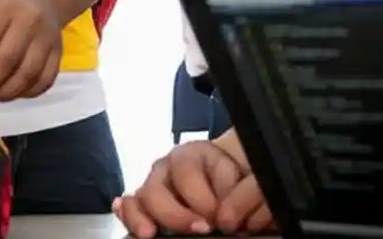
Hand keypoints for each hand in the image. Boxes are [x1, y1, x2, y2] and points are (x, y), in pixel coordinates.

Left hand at [0, 0, 61, 100]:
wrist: (45, 0)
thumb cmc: (5, 9)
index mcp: (5, 8)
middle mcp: (29, 22)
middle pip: (5, 62)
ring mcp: (47, 40)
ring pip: (26, 76)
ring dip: (4, 92)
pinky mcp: (59, 55)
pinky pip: (43, 82)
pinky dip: (25, 93)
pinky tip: (12, 90)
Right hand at [113, 140, 272, 238]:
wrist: (242, 189)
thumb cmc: (245, 182)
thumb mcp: (253, 179)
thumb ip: (246, 193)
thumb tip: (228, 219)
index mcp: (196, 153)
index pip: (189, 172)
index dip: (205, 199)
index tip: (222, 220)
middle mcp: (169, 167)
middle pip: (158, 187)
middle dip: (177, 214)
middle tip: (202, 229)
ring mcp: (155, 186)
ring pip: (141, 199)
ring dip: (146, 218)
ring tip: (152, 234)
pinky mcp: (147, 207)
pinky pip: (130, 208)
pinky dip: (129, 217)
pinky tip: (138, 228)